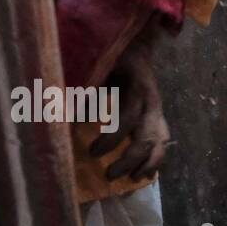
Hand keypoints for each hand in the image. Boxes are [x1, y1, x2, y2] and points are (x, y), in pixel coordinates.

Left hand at [89, 30, 169, 180]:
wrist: (134, 45)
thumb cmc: (109, 56)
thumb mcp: (96, 66)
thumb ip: (83, 88)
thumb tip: (64, 113)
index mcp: (137, 86)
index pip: (127, 118)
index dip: (111, 138)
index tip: (91, 152)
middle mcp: (152, 101)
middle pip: (146, 137)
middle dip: (128, 159)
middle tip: (108, 174)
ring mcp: (158, 110)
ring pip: (160, 142)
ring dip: (145, 164)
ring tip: (130, 179)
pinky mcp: (158, 117)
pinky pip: (162, 142)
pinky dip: (154, 160)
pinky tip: (143, 174)